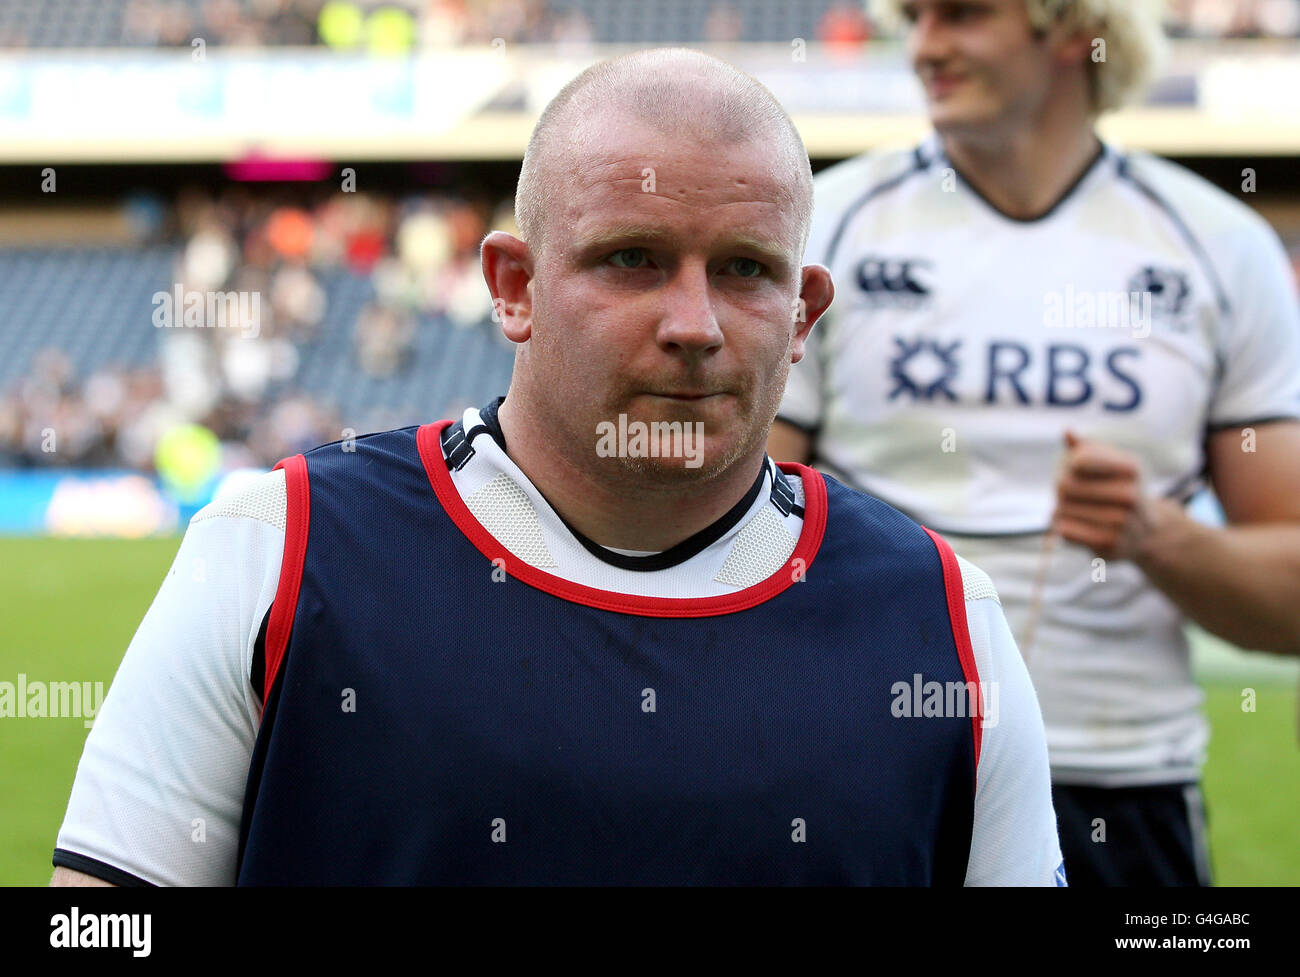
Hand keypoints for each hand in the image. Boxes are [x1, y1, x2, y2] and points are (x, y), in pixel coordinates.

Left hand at [1052, 430, 1176, 561]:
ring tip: (1073, 509)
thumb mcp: (1110, 464)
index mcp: (1131, 468)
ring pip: (1062, 509)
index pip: (1079, 461)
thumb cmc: (1118, 490)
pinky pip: (1065, 530)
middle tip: (1066, 492)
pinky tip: (1072, 523)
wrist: (1145, 533)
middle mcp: (1130, 495)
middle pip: (1065, 485)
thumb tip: (1067, 432)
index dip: (1069, 464)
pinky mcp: (1109, 543)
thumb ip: (1085, 448)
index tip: (1075, 468)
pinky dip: (1061, 525)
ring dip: (1060, 509)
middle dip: (1060, 487)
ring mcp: (1121, 521)